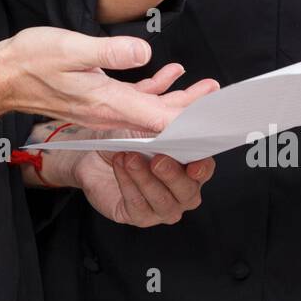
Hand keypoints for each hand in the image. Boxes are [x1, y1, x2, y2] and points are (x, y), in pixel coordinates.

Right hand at [0, 28, 216, 134]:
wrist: (2, 77)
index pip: (161, 122)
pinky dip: (156, 91)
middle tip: (226, 103)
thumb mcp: (70, 49)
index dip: (193, 123)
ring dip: (180, 100)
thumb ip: (109, 51)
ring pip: (152, 111)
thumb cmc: (31, 61)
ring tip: (209, 88)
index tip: (218, 122)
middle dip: (197, 112)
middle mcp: (109, 113)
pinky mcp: (98, 99)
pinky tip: (170, 75)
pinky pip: (135, 101)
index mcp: (108, 104)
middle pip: (163, 120)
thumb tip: (145, 52)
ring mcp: (104, 108)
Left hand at [35, 63, 217, 224]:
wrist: (90, 151)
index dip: (203, 166)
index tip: (195, 159)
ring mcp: (160, 207)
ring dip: (146, 178)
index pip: (204, 169)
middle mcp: (180, 191)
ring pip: (163, 202)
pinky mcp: (137, 215)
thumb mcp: (152, 115)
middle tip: (158, 157)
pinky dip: (129, 185)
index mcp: (190, 167)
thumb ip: (181, 103)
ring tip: (129, 156)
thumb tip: (210, 86)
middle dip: (173, 175)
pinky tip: (120, 166)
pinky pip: (138, 207)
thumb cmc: (125, 135)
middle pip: (188, 191)